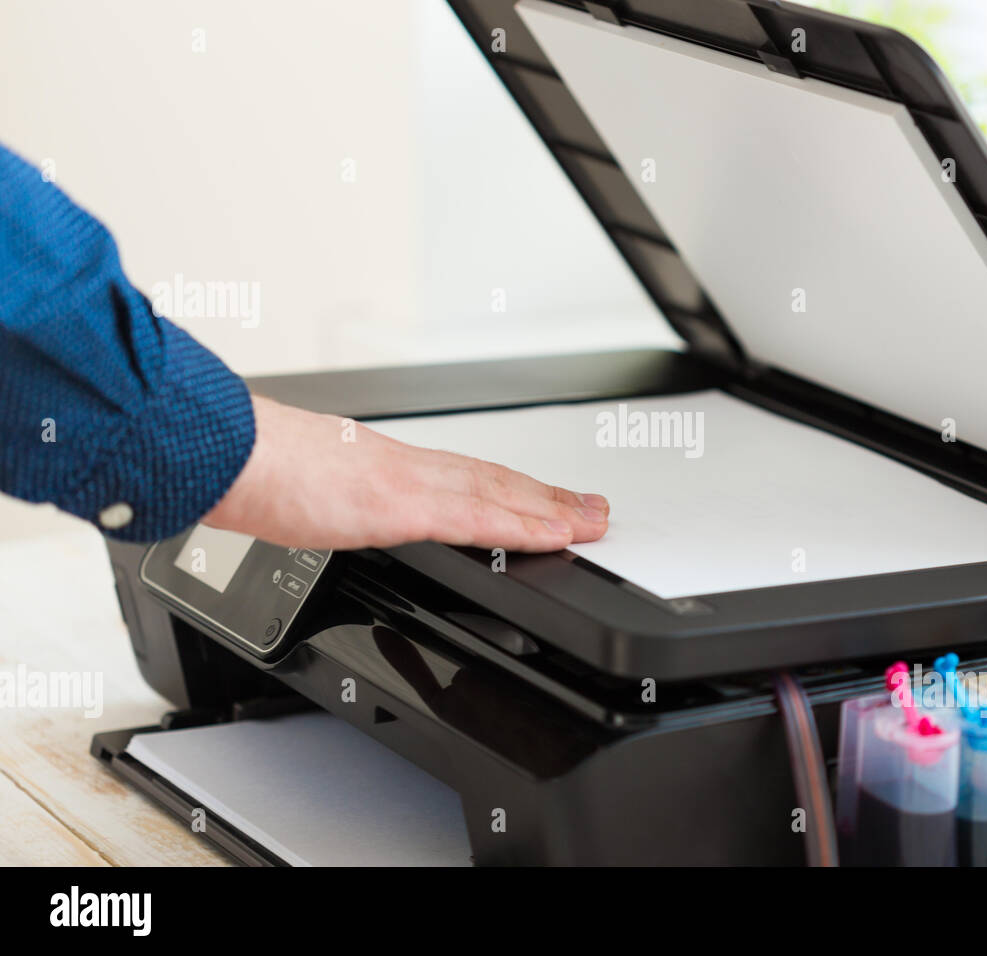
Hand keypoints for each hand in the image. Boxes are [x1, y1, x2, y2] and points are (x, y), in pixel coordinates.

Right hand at [203, 395, 608, 551]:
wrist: (229, 452)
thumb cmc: (254, 469)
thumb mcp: (306, 486)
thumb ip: (335, 499)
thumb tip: (335, 509)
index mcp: (388, 466)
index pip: (467, 477)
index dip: (514, 491)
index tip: (547, 501)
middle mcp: (409, 467)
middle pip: (497, 481)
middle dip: (549, 499)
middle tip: (594, 511)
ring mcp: (409, 483)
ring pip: (499, 494)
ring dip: (551, 510)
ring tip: (591, 522)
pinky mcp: (400, 504)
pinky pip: (475, 516)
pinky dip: (519, 525)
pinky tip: (552, 535)